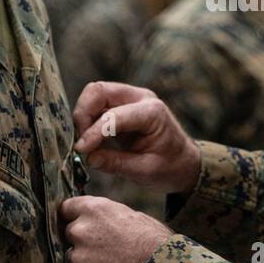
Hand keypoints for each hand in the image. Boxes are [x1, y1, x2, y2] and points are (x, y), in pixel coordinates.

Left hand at [60, 195, 172, 262]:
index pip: (67, 208)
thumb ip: (109, 217)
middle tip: (106, 250)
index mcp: (94, 209)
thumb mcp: (134, 216)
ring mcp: (78, 257)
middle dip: (83, 241)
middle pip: (70, 233)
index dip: (73, 216)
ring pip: (73, 258)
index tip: (77, 223)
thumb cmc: (155, 242)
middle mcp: (81, 230)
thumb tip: (101, 221)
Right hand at [72, 81, 201, 194]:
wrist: (184, 162)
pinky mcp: (121, 105)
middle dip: (83, 114)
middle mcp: (140, 98)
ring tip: (84, 142)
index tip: (80, 150)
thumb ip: (117, 164)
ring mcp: (130, 98)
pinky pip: (97, 104)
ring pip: (94, 94)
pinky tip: (90, 140)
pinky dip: (88, 120)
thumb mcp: (146, 171)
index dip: (93, 132)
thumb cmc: (170, 166)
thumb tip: (88, 158)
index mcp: (153, 112)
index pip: (114, 115)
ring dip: (83, 116)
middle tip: (80, 142)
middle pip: (99, 91)